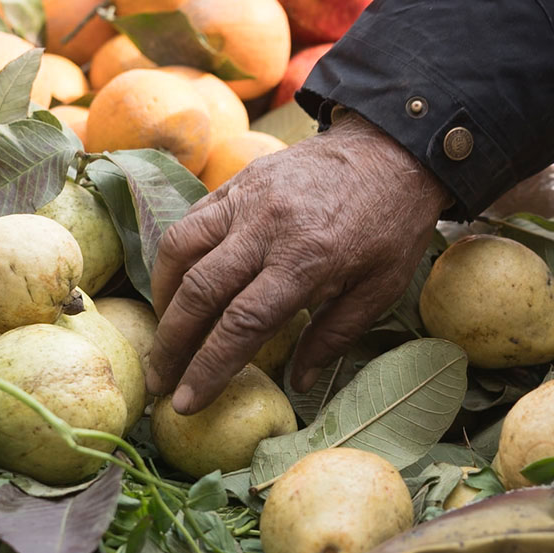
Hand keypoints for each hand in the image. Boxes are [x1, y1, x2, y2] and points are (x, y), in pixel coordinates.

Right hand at [147, 112, 452, 413]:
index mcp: (306, 262)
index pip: (241, 324)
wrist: (393, 151)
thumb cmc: (393, 224)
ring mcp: (247, 200)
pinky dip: (175, 254)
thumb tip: (299, 383)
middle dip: (172, 344)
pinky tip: (177, 282)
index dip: (208, 367)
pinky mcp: (239, 181)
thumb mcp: (380, 288)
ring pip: (180, 249)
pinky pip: (192, 219)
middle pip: (198, 292)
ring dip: (162, 297)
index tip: (187, 402)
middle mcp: (266, 230)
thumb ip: (334, 335)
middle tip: (160, 380)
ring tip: (165, 333)